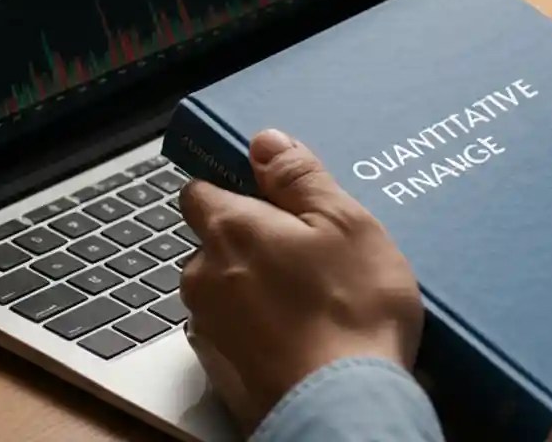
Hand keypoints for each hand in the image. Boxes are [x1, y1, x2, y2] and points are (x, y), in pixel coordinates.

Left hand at [178, 129, 423, 433]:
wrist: (342, 409)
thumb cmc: (351, 312)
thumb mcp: (345, 223)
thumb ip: (299, 177)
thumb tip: (265, 141)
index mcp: (229, 229)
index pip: (200, 191)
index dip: (234, 189)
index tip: (271, 198)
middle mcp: (202, 276)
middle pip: (215, 244)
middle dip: (253, 245)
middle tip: (312, 255)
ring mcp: (207, 329)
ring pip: (226, 292)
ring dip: (257, 291)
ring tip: (316, 303)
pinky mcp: (220, 373)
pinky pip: (237, 334)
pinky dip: (261, 331)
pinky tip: (303, 338)